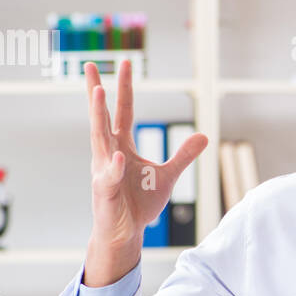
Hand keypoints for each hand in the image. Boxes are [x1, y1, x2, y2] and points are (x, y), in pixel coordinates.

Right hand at [84, 59, 207, 282]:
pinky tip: (118, 156)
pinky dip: (113, 166)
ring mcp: (102, 170)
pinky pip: (108, 176)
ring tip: (97, 93)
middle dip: (97, 92)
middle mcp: (108, 153)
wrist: (126, 232)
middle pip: (102, 117)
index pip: (123, 111)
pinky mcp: (104, 191)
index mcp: (121, 145)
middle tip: (91, 65)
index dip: (125, 88)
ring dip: (97, 116)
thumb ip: (183, 155)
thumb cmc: (139, 203)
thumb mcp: (168, 175)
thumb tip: (204, 136)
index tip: (126, 63)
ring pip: (98, 139)